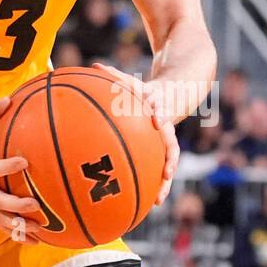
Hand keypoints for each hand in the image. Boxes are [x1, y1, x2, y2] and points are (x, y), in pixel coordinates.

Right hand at [0, 97, 43, 239]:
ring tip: (40, 230)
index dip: (6, 166)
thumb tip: (9, 98)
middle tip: (35, 204)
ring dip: (19, 226)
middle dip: (15, 205)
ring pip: (0, 220)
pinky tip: (37, 241)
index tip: (25, 161)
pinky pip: (2, 226)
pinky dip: (18, 235)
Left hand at [93, 63, 179, 205]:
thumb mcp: (132, 82)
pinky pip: (157, 169)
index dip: (162, 113)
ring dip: (164, 182)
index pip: (163, 109)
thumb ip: (115, 76)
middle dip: (170, 159)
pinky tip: (143, 201)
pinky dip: (152, 183)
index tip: (158, 119)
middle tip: (167, 173)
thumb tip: (94, 65)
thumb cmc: (145, 91)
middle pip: (172, 145)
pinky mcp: (162, 152)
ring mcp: (166, 142)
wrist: (172, 96)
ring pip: (167, 163)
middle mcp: (166, 128)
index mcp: (160, 108)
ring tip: (157, 201)